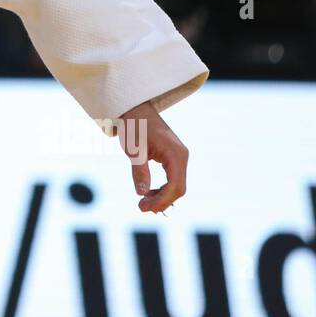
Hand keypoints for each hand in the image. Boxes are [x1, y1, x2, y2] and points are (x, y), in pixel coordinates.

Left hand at [115, 100, 187, 214]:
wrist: (134, 109)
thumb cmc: (134, 126)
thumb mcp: (134, 150)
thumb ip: (139, 172)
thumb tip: (142, 193)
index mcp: (175, 154)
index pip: (175, 186)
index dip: (162, 201)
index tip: (144, 208)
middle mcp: (182, 156)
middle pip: (178, 189)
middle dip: (161, 201)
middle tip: (141, 207)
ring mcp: (179, 156)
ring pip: (176, 185)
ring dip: (162, 196)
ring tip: (143, 202)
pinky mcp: (173, 157)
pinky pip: (172, 178)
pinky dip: (162, 188)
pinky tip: (148, 192)